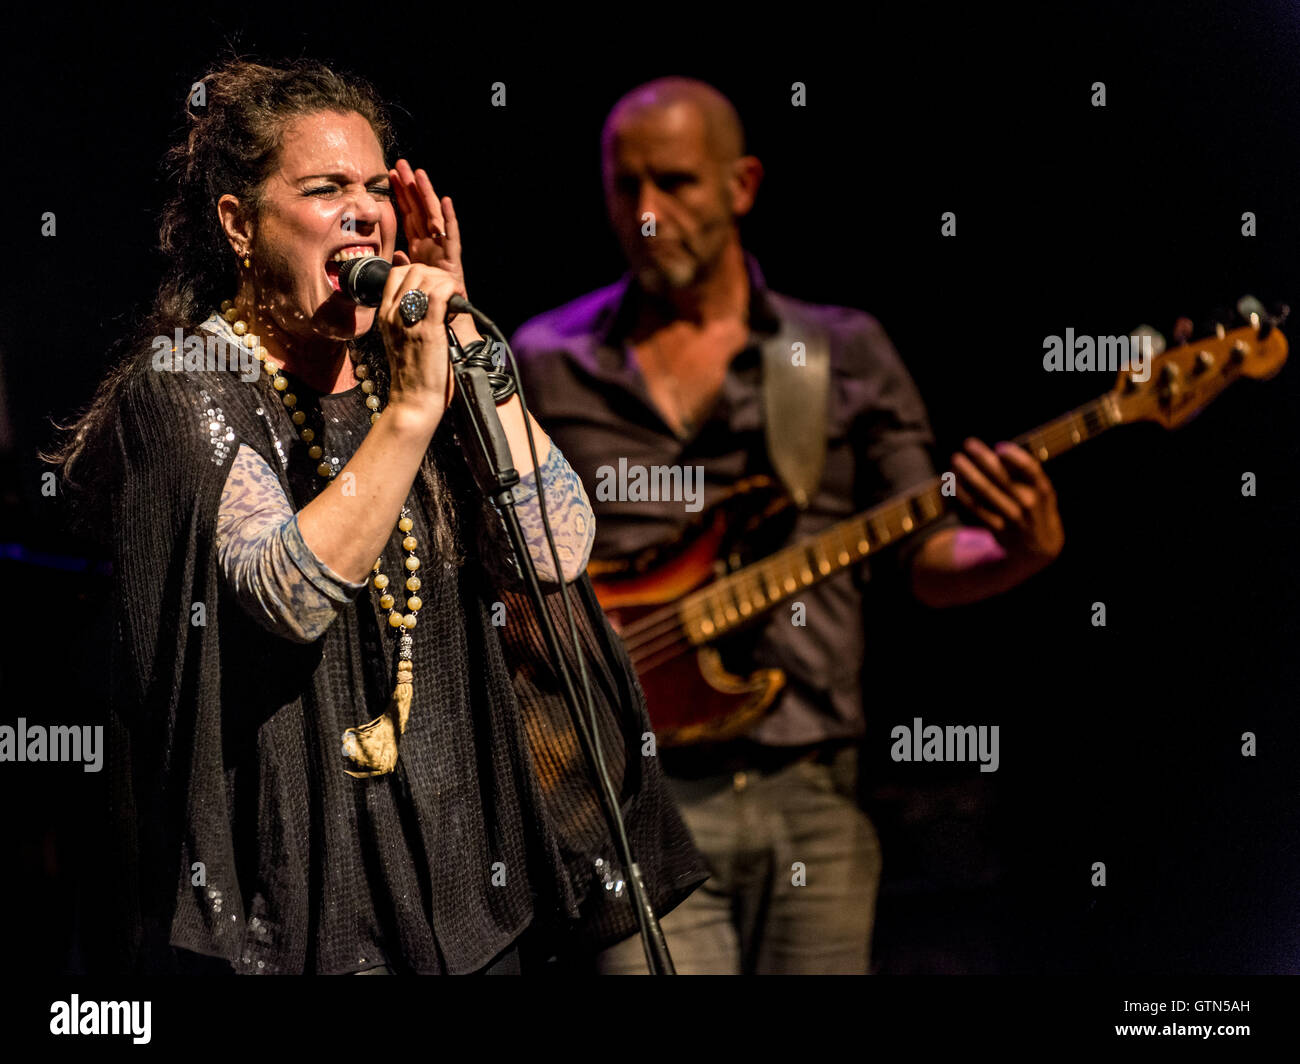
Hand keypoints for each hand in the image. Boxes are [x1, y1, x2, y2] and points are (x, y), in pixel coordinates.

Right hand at [376, 261, 460, 425]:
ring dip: (446, 281)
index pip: (396, 274)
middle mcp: (392, 314)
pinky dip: (452, 289)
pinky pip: (439, 293)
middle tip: (450, 291)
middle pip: (412, 271)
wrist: (414, 401)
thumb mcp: (403, 340)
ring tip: (456, 296)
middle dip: (436, 274)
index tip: (436, 287)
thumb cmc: (414, 375)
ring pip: (425, 277)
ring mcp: (408, 321)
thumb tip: (429, 299)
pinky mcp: (427, 329)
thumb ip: (410, 318)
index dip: (420, 273)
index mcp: (384, 316)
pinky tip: (459, 300)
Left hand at [388, 159, 465, 299]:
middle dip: (411, 187)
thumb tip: (397, 255)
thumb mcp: (409, 280)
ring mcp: (443, 250)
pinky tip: (445, 202)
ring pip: (434, 217)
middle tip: (401, 164)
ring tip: (419, 174)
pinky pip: (452, 236)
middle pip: (419, 210)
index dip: (399, 196)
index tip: (389, 176)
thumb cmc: (430, 301)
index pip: (408, 216)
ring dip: (427, 195)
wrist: (447, 320)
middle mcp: (432, 244)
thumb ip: (403, 265)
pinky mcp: (453, 259)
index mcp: (420, 247)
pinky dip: (449, 219)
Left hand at [950, 438, 1064, 565]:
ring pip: (985, 492)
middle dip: (983, 458)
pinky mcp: (997, 529)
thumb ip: (1026, 473)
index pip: (1029, 468)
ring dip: (968, 474)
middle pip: (1001, 477)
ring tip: (956, 460)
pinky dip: (962, 493)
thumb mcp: (1042, 492)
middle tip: (968, 443)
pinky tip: (953, 481)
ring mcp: (1012, 518)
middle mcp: (1028, 504)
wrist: (1038, 549)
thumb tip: (999, 451)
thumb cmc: (1037, 509)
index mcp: (1043, 491)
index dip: (1013, 455)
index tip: (998, 446)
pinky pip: (976, 508)